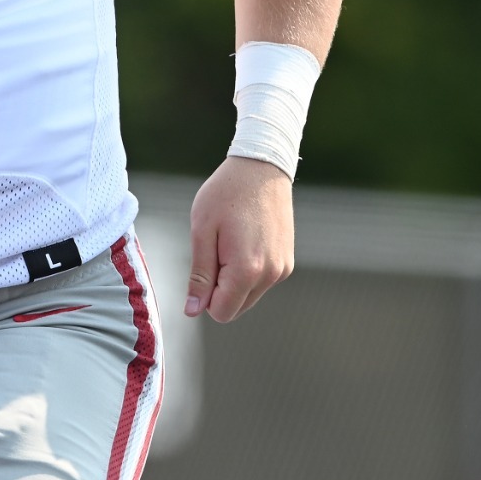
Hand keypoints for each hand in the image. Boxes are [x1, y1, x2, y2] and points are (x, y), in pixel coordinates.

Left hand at [185, 156, 294, 320]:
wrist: (262, 167)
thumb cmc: (225, 194)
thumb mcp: (202, 231)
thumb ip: (200, 275)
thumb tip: (193, 311)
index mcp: (247, 270)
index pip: (221, 312)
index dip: (205, 294)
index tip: (206, 262)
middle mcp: (270, 275)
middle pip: (236, 308)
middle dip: (220, 288)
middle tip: (218, 249)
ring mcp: (282, 269)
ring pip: (249, 296)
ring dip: (235, 279)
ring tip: (232, 241)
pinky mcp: (287, 261)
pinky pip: (262, 282)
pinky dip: (249, 270)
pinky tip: (246, 239)